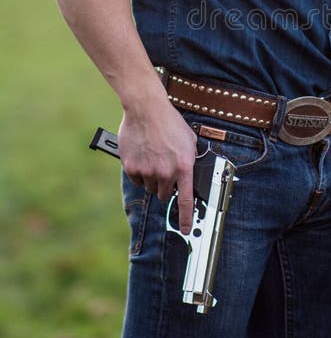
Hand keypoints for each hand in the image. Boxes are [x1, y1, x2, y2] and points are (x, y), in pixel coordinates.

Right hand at [117, 99, 197, 232]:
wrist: (146, 109)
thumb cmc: (170, 122)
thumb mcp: (189, 140)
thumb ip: (190, 159)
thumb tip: (191, 173)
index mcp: (183, 167)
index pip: (185, 200)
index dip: (185, 218)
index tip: (185, 229)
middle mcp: (166, 172)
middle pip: (164, 194)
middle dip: (165, 186)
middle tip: (164, 169)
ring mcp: (147, 171)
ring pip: (150, 187)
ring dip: (152, 178)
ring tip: (153, 156)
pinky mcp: (132, 167)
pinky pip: (136, 179)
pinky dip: (139, 171)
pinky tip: (143, 155)